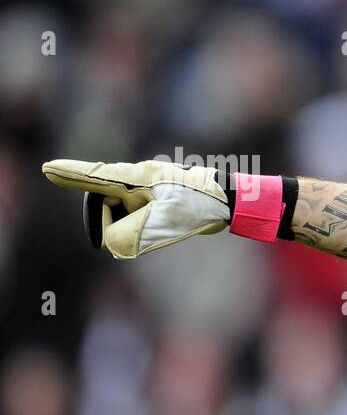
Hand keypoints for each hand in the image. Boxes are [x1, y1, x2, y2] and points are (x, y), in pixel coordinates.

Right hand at [41, 159, 229, 258]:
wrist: (229, 200)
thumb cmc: (200, 206)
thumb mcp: (164, 224)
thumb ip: (131, 235)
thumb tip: (111, 245)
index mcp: (137, 178)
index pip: (97, 178)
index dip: (71, 176)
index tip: (48, 169)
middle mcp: (138, 177)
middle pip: (105, 200)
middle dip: (109, 221)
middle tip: (123, 238)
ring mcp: (146, 185)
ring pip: (120, 209)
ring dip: (128, 224)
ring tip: (156, 227)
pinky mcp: (154, 195)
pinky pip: (135, 212)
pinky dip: (138, 224)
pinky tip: (159, 226)